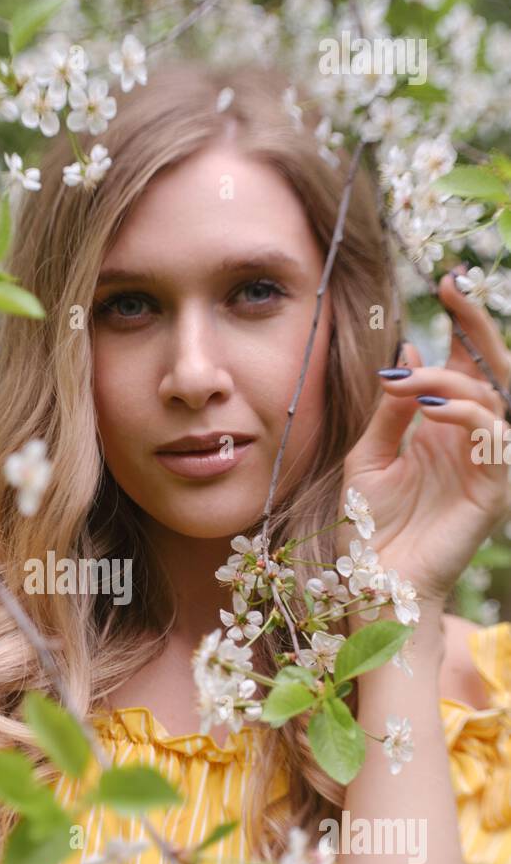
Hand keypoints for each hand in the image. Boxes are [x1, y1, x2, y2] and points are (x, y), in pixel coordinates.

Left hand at [337, 271, 510, 606]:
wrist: (374, 583)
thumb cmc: (369, 527)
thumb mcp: (369, 455)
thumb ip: (391, 408)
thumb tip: (409, 348)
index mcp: (445, 429)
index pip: (465, 365)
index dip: (462, 323)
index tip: (445, 280)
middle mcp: (471, 441)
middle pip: (493, 371)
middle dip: (477, 327)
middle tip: (453, 289)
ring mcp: (486, 465)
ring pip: (494, 398)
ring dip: (454, 377)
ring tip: (412, 379)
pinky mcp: (493, 491)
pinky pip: (494, 438)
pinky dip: (467, 414)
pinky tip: (431, 407)